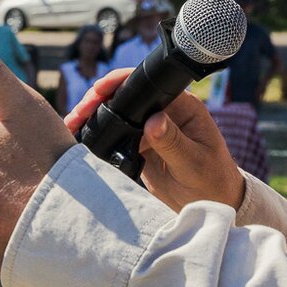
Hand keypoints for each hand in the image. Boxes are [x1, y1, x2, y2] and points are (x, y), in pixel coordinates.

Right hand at [64, 68, 245, 213]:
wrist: (214, 203)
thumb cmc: (213, 180)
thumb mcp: (195, 163)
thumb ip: (174, 142)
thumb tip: (154, 121)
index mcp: (183, 106)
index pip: (148, 84)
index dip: (120, 82)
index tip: (99, 91)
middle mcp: (165, 111)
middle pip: (125, 96)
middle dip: (97, 101)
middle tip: (78, 114)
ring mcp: (150, 128)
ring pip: (116, 115)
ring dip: (93, 118)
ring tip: (72, 125)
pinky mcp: (140, 145)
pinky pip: (116, 135)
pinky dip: (98, 136)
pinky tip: (81, 139)